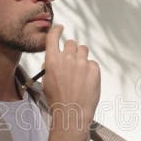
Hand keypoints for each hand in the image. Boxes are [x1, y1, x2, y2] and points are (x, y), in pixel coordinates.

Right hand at [43, 25, 99, 140]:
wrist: (72, 112)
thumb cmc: (58, 100)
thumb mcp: (46, 82)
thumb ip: (50, 68)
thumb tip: (54, 62)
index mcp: (52, 60)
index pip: (53, 37)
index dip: (57, 30)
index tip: (60, 28)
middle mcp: (67, 59)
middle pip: (71, 43)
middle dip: (71, 49)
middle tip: (71, 60)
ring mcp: (82, 64)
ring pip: (83, 50)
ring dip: (81, 56)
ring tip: (80, 70)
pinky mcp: (94, 70)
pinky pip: (92, 63)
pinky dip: (90, 69)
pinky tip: (86, 79)